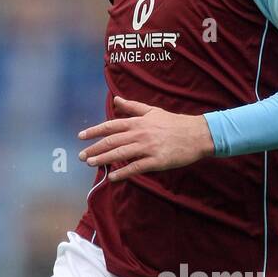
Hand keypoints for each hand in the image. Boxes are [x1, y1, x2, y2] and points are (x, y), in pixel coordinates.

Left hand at [78, 96, 214, 181]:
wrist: (196, 135)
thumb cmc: (174, 123)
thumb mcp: (152, 111)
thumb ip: (133, 107)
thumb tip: (116, 100)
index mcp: (138, 122)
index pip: (111, 126)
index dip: (94, 131)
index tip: (81, 136)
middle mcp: (140, 134)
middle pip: (112, 141)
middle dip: (95, 148)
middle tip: (82, 156)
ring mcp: (148, 148)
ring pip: (121, 154)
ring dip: (104, 159)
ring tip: (91, 164)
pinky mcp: (156, 161)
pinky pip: (136, 167)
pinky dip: (123, 172)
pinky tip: (113, 176)